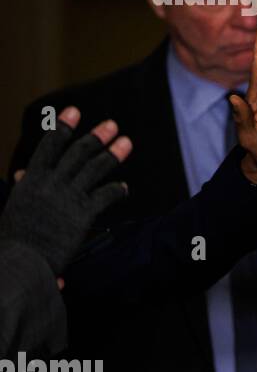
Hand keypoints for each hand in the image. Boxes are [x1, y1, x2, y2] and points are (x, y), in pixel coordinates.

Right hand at [0, 106, 131, 276]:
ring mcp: (68, 197)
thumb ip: (23, 188)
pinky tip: (124, 188)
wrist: (20, 261)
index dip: (63, 128)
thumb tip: (21, 173)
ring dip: (113, 154)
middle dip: (96, 137)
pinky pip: (106, 195)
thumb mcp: (14, 207)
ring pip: (94, 168)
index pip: (48, 147)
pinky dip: (117, 189)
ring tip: (126, 142)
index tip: (73, 111)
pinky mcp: (83, 214)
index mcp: (31, 181)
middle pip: (77, 153)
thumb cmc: (14, 239)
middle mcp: (50, 184)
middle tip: (111, 124)